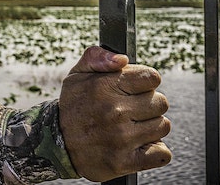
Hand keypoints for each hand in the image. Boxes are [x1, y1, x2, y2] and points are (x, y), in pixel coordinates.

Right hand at [59, 46, 171, 181]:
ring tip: (133, 127)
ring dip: (152, 126)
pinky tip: (140, 145)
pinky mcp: (125, 162)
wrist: (57, 144)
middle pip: (160, 102)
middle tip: (133, 109)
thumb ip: (98, 57)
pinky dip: (156, 151)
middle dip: (149, 104)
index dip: (146, 81)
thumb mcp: (78, 74)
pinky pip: (162, 153)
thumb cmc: (74, 106)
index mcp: (105, 87)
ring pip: (162, 126)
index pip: (151, 78)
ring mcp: (121, 139)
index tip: (136, 88)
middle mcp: (114, 112)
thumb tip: (122, 59)